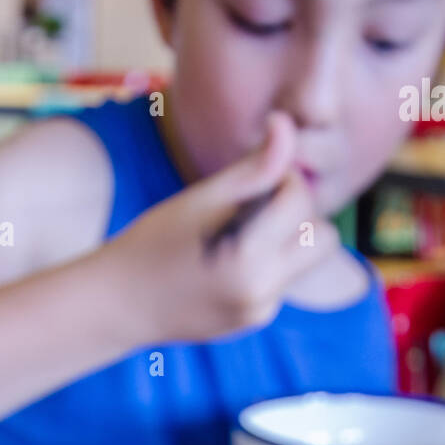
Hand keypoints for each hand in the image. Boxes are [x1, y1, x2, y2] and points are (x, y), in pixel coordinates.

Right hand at [107, 111, 341, 343]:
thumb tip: (286, 123)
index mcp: (247, 254)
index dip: (284, 182)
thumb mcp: (201, 198)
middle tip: (256, 210)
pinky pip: (283, 282)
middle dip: (299, 216)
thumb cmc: (155, 240)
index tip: (254, 182)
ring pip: (306, 262)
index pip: (301, 202)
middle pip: (323, 238)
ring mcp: (260, 310)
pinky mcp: (255, 320)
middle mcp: (261, 289)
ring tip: (240, 237)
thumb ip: (253, 166)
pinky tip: (226, 266)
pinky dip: (266, 266)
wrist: (121, 304)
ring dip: (286, 242)